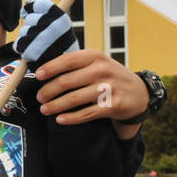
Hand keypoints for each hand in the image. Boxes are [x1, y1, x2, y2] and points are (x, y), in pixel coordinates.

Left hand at [13, 0, 78, 66]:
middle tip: (40, 38)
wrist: (67, 73)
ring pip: (23, 31)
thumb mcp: (60, 29)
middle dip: (30, 27)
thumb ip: (46, 16)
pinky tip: (32, 54)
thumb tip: (25, 7)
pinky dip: (22, 49)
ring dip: (26, 39)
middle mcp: (52, 25)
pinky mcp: (32, 51)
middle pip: (30, 19)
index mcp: (60, 18)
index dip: (31, 10)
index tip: (29, 15)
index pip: (39, 5)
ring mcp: (41, 38)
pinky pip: (19, 45)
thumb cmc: (62, 50)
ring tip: (38, 47)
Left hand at [34, 49, 148, 136]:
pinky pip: (86, 114)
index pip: (68, 60)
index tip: (37, 76)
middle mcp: (102, 70)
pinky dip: (70, 118)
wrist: (139, 93)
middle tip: (39, 98)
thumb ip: (77, 65)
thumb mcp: (98, 63)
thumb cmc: (109, 77)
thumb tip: (44, 70)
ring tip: (45, 109)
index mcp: (95, 57)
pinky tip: (59, 119)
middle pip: (67, 81)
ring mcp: (109, 88)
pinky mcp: (112, 106)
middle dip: (48, 91)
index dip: (50, 68)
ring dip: (55, 105)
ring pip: (74, 99)